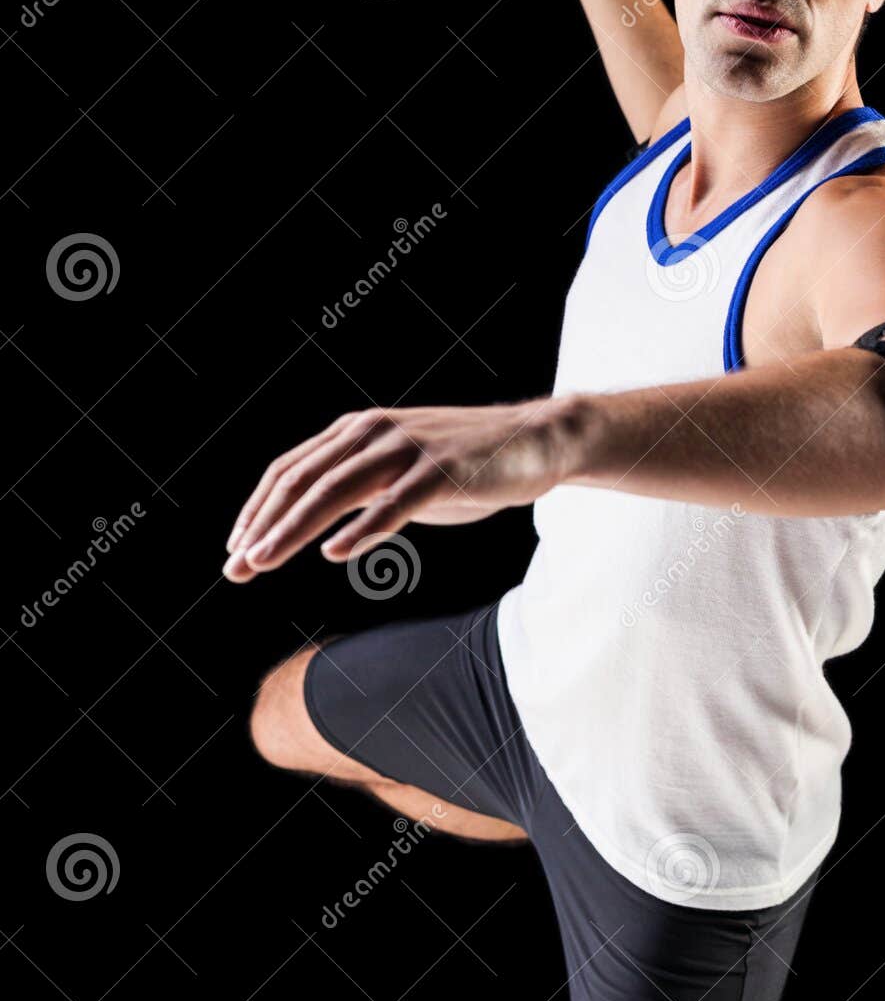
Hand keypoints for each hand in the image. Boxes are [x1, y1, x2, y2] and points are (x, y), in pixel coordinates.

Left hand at [222, 396, 578, 581]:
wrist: (534, 442)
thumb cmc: (464, 464)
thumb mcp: (400, 472)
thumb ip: (359, 489)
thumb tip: (320, 527)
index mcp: (356, 431)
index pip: (289, 471)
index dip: (256, 511)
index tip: (235, 550)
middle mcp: (372, 432)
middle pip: (302, 482)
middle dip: (262, 527)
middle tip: (236, 568)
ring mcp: (406, 449)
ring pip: (335, 491)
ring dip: (293, 530)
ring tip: (264, 562)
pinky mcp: (440, 472)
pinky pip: (392, 503)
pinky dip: (360, 528)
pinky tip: (334, 552)